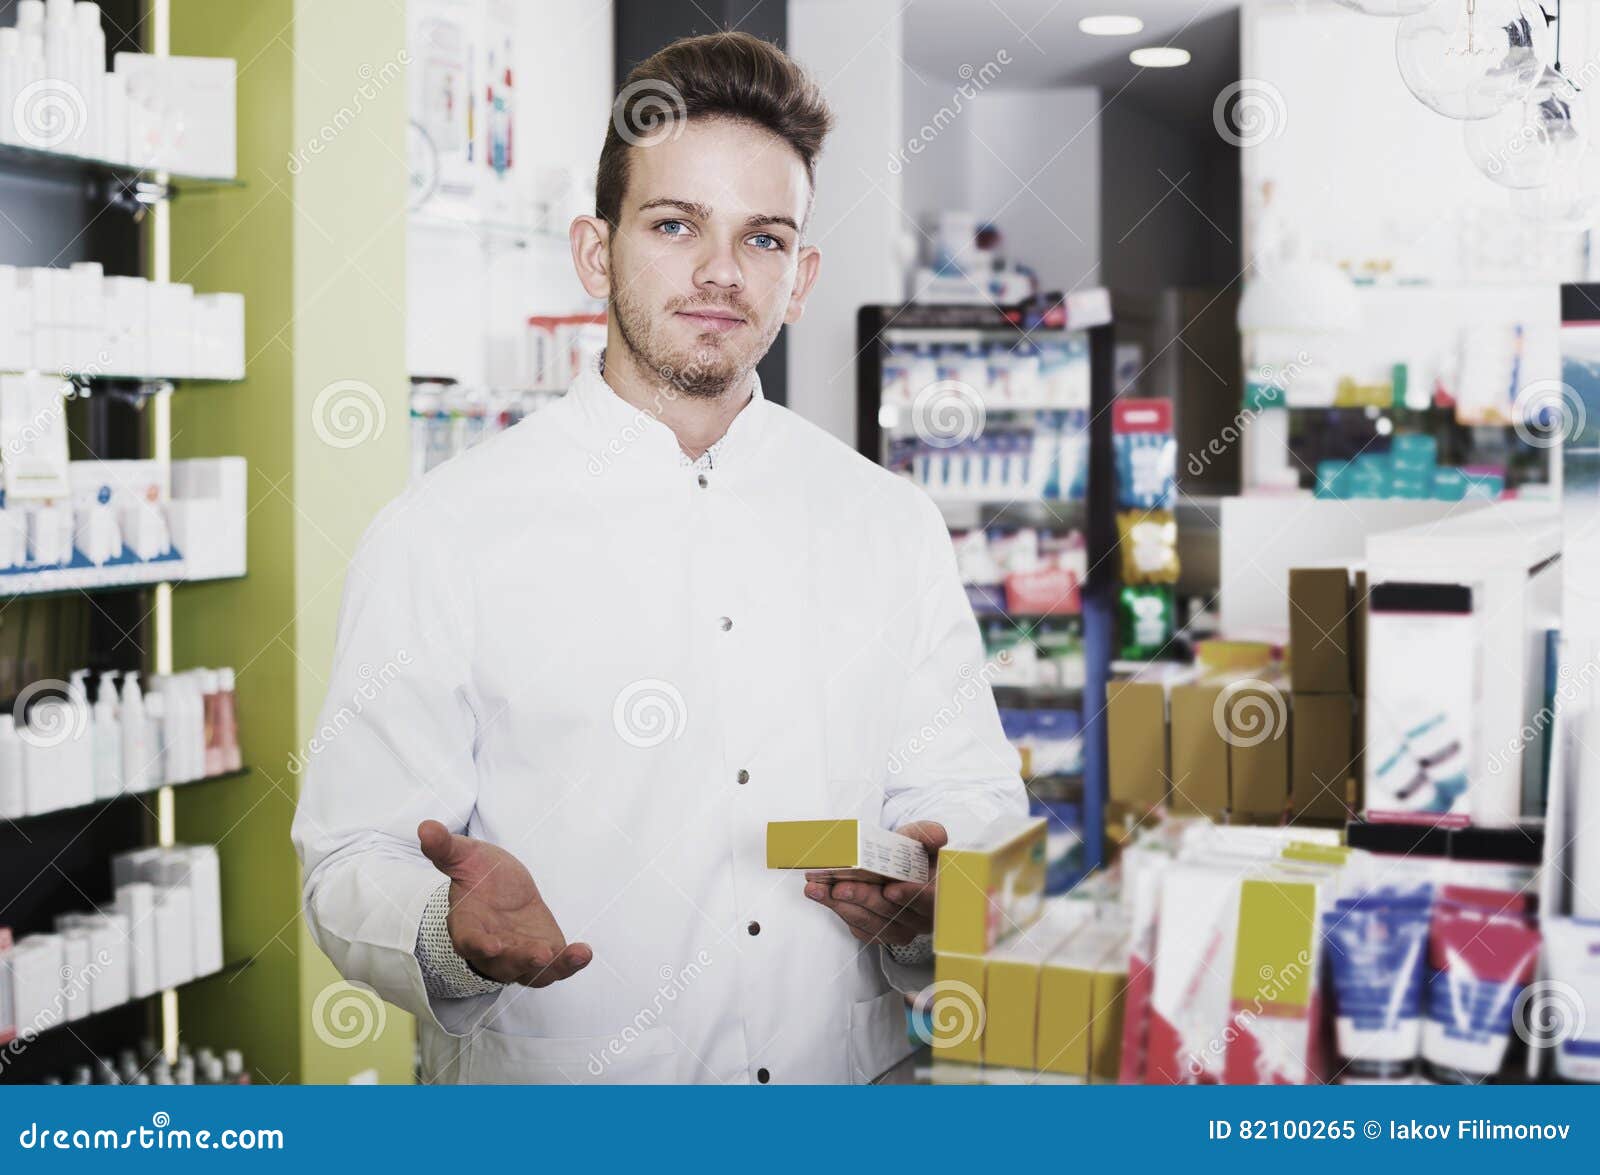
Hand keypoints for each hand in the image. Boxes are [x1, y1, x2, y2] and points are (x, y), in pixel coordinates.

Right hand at [418, 820, 591, 986]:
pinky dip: (570, 963)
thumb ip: (446, 848)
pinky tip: (584, 953)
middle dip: (522, 959)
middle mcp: (492, 950)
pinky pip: (556, 966)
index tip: (492, 946)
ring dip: (550, 967)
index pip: (471, 941)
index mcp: (468, 927)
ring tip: (570, 956)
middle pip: (505, 963)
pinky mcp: (543, 954)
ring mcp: (518, 956)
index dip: (480, 945)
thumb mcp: (465, 856)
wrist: (502, 889)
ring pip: (532, 972)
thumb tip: (425, 827)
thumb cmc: (479, 876)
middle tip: (539, 954)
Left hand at [803, 821, 946, 946]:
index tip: (890, 890)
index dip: (911, 896)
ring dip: (844, 906)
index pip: (929, 900)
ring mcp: (901, 929)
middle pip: (893, 913)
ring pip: (873, 923)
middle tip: (840, 887)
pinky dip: (840, 911)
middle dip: (864, 899)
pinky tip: (823, 896)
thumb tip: (937, 836)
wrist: (898, 866)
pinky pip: (861, 928)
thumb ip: (928, 834)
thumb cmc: (912, 854)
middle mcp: (922, 918)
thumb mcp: (920, 839)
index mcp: (938, 893)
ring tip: (820, 889)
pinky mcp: (881, 933)